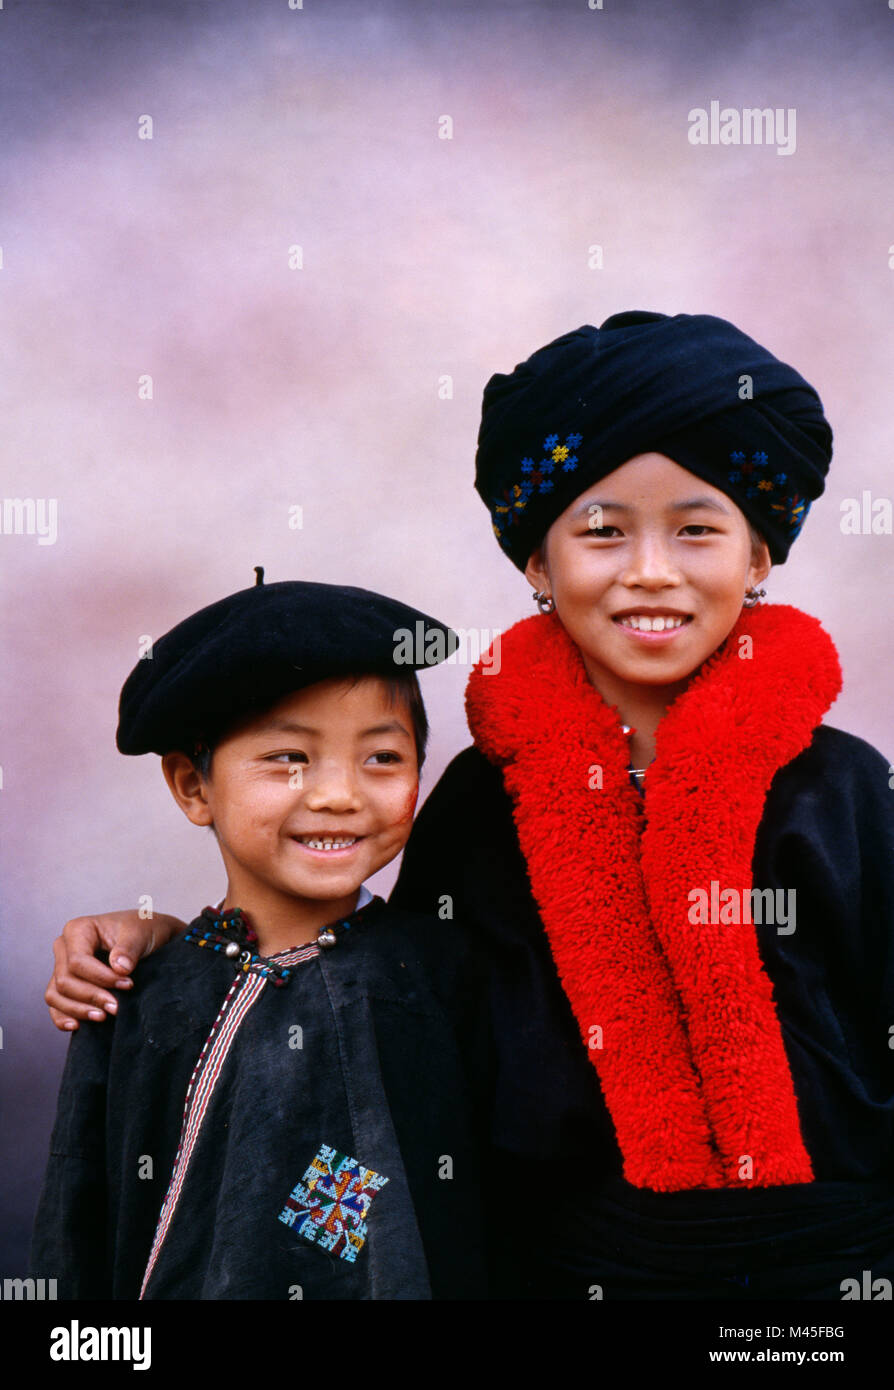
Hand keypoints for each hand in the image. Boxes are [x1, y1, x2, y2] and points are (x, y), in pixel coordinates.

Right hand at [45, 910, 186, 1030]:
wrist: (150, 939)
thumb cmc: (142, 931)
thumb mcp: (141, 933)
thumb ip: (129, 948)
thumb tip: (119, 967)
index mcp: (78, 929)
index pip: (77, 961)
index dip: (100, 977)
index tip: (127, 984)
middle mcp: (64, 948)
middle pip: (65, 981)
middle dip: (92, 997)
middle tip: (117, 1006)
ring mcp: (62, 967)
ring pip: (56, 995)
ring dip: (78, 1010)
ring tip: (103, 1017)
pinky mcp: (66, 986)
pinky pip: (55, 1005)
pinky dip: (63, 1017)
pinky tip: (77, 1025)